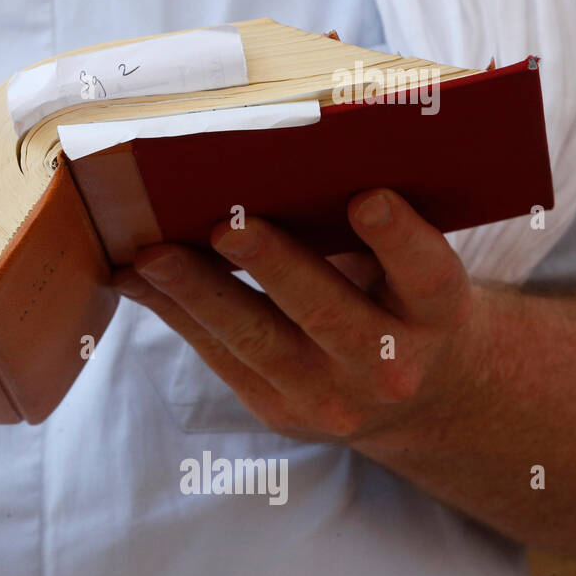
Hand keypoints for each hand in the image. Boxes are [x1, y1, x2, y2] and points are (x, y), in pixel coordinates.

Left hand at [114, 189, 487, 442]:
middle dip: (273, 266)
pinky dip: (174, 313)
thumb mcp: (412, 270)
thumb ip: (370, 232)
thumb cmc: (402, 301)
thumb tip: (279, 164)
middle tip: (227, 225)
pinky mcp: (279, 411)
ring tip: (153, 257)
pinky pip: (219, 357)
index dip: (399, 238)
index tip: (368, 198)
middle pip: (327, 313)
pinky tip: (137, 278)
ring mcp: (331, 397)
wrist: (419, 397)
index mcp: (439, 315)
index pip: (427, 274)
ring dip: (198, 294)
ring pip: (257, 341)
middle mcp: (391, 364)